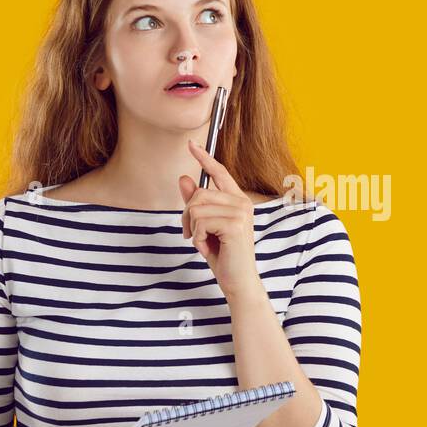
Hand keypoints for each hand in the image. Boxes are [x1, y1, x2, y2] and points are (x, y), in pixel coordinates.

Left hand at [179, 139, 265, 300]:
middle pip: (199, 193)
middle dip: (187, 215)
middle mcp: (242, 203)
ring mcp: (240, 213)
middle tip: (191, 234)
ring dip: (191, 228)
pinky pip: (199, 222)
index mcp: (238, 201)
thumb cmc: (224, 256)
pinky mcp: (234, 225)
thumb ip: (196, 203)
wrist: (238, 282)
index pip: (220, 173)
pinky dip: (196, 238)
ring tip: (201, 242)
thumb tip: (184, 178)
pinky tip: (206, 248)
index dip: (205, 158)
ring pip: (196, 208)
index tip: (191, 145)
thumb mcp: (205, 227)